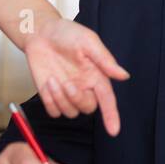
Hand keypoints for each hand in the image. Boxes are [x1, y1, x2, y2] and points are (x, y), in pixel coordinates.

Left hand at [24, 17, 128, 135]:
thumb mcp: (88, 42)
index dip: (112, 116)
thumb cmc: (66, 33)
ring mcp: (67, 93)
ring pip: (70, 112)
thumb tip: (124, 75)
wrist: (41, 32)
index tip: (114, 131)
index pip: (108, 100)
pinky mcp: (51, 95)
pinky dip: (50, 102)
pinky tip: (48, 85)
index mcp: (97, 76)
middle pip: (88, 108)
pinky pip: (54, 111)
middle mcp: (84, 87)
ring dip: (61, 99)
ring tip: (53, 80)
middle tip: (68, 83)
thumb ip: (105, 60)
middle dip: (78, 99)